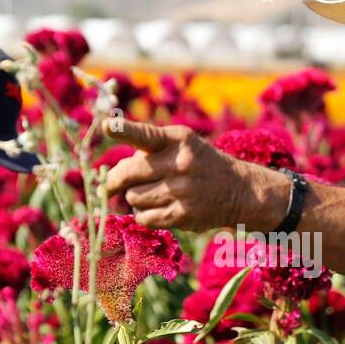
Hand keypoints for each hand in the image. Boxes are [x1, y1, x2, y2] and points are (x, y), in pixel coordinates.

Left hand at [102, 119, 288, 230]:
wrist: (238, 190)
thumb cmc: (199, 163)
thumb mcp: (182, 145)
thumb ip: (149, 151)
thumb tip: (112, 178)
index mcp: (178, 140)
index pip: (146, 134)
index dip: (123, 130)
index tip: (106, 126)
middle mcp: (180, 163)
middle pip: (128, 173)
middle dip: (113, 181)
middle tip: (108, 186)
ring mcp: (181, 191)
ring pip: (133, 197)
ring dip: (134, 198)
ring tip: (151, 194)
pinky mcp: (182, 215)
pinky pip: (144, 217)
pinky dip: (144, 214)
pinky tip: (157, 208)